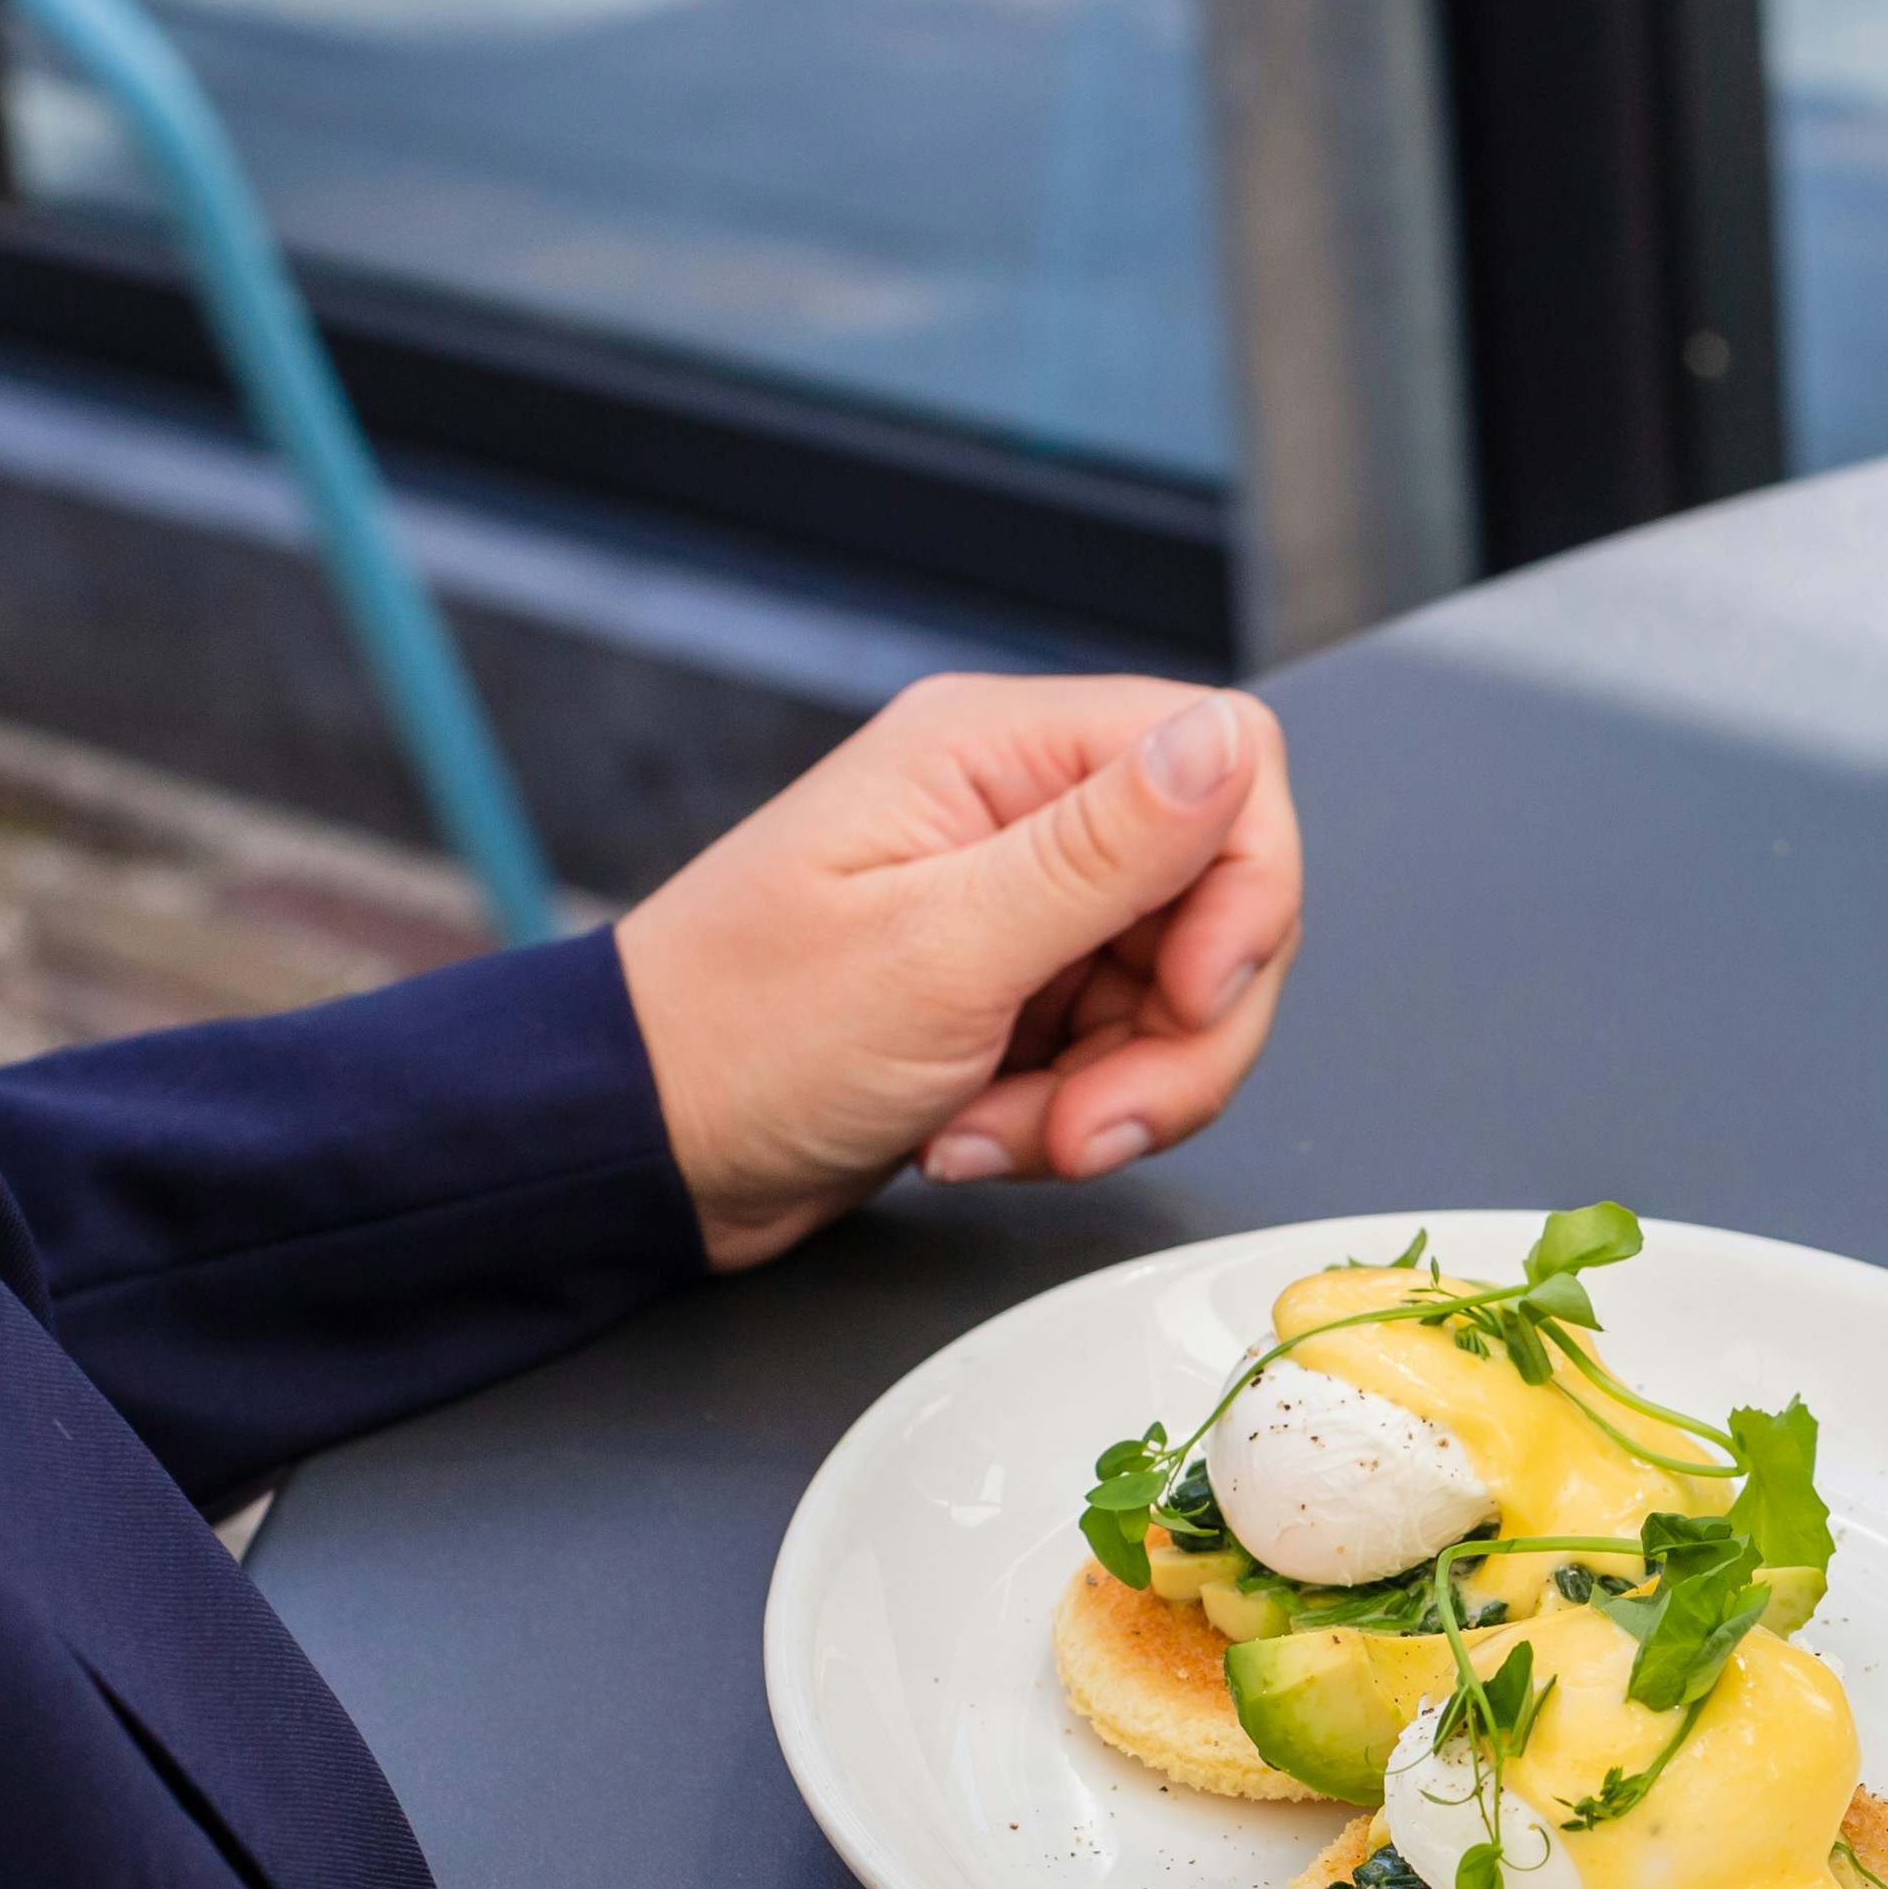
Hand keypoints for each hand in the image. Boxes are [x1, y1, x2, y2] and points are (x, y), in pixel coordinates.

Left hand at [614, 674, 1299, 1268]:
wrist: (641, 1146)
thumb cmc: (740, 1038)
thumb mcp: (938, 949)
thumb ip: (1101, 851)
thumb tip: (1226, 742)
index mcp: (998, 753)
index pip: (1227, 763)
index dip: (1246, 891)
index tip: (1195, 996)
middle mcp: (1022, 813)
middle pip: (1219, 903)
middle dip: (1180, 1038)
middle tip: (1093, 1120)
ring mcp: (1021, 908)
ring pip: (1180, 999)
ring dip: (1116, 1097)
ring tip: (1002, 1137)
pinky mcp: (1014, 992)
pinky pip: (1119, 1055)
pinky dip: (1068, 1118)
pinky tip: (973, 1138)